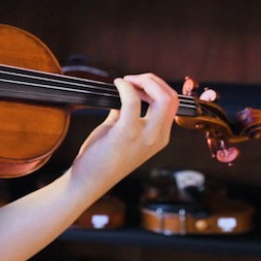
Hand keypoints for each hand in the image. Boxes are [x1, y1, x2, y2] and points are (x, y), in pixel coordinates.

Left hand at [69, 72, 178, 198]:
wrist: (88, 181)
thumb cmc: (101, 157)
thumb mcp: (119, 131)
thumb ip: (126, 113)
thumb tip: (125, 92)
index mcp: (160, 136)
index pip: (172, 103)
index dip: (156, 87)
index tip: (136, 84)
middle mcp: (158, 137)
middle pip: (172, 98)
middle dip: (153, 80)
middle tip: (132, 79)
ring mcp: (146, 137)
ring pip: (164, 98)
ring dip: (144, 81)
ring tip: (125, 81)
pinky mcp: (127, 134)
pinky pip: (133, 102)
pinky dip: (126, 87)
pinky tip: (116, 85)